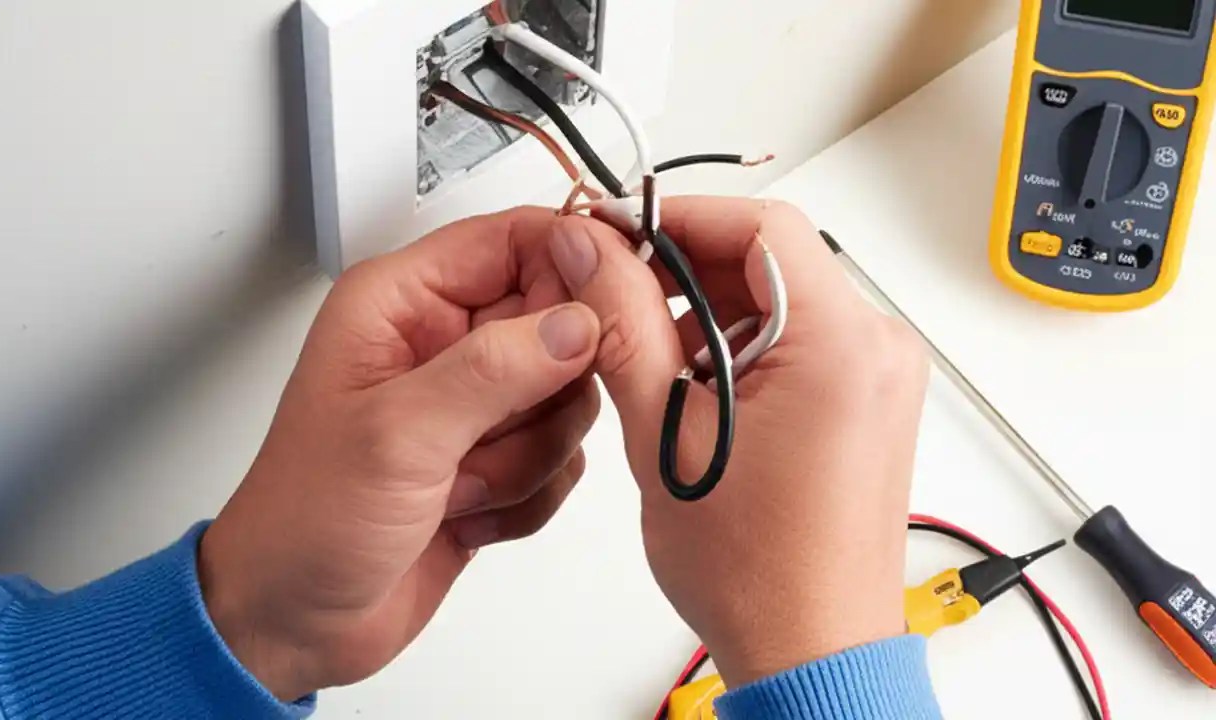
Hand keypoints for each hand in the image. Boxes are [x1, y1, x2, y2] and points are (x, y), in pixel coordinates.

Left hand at [199, 208, 600, 699]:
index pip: (515, 240)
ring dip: (527, 457)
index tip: (603, 314)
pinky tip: (465, 515)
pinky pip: (563, 458)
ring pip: (569, 398)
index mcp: (402, 303)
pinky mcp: (496, 458)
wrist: (296, 622)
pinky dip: (527, 496)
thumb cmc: (306, 521)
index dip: (571, 265)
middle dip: (541, 393)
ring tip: (458, 485)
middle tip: (495, 431)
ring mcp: (472, 404)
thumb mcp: (398, 435)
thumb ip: (495, 368)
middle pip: (560, 321)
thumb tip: (578, 320)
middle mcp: (442, 343)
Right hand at [549, 197, 928, 686]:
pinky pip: (797, 341)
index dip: (678, 216)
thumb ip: (623, 325)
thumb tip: (593, 249)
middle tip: (616, 295)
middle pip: (770, 257)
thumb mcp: (666, 434)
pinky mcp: (865, 403)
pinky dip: (738, 347)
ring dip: (706, 312)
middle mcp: (877, 351)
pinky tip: (692, 390)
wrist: (811, 649)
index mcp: (841, 345)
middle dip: (684, 269)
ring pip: (779, 300)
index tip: (619, 232)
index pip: (760, 223)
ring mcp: (878, 379)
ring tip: (650, 365)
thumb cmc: (760, 572)